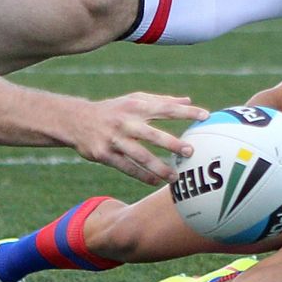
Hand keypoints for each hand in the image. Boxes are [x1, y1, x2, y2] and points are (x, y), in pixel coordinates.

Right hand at [70, 93, 206, 186]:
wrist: (76, 120)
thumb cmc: (113, 110)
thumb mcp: (133, 99)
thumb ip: (161, 101)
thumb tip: (188, 101)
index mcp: (135, 106)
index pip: (164, 108)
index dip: (185, 112)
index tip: (205, 115)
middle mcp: (125, 122)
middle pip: (151, 134)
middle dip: (171, 143)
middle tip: (190, 151)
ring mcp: (114, 139)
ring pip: (139, 155)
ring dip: (158, 167)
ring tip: (175, 177)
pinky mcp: (104, 154)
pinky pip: (126, 167)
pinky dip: (141, 176)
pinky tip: (155, 182)